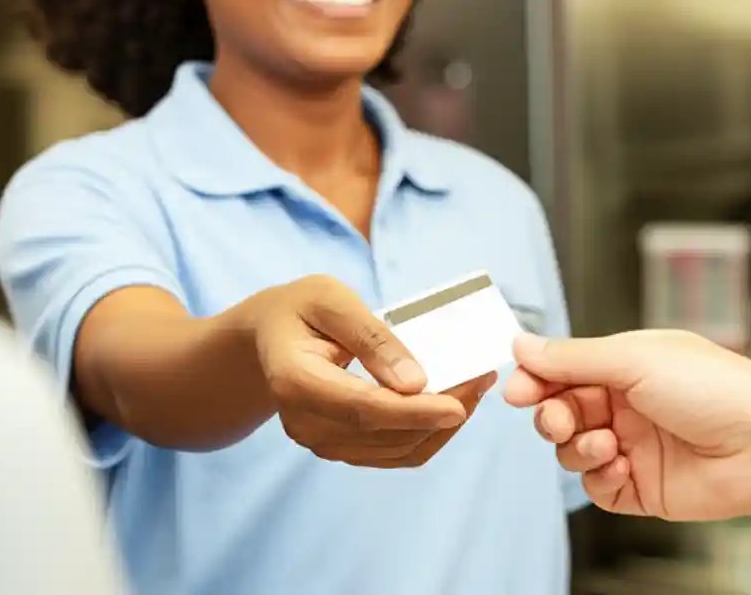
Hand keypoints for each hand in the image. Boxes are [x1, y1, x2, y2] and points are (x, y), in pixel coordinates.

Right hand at [245, 275, 495, 468]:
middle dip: (441, 413)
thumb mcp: (330, 298)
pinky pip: (392, 452)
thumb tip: (416, 382)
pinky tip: (453, 404)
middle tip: (483, 378)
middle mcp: (303, 422)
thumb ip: (371, 336)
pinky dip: (427, 432)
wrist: (268, 337)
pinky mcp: (337, 447)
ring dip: (441, 425)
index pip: (363, 409)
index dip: (415, 412)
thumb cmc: (299, 308)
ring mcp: (318, 441)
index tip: (461, 405)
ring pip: (396, 450)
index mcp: (295, 381)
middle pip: (385, 434)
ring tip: (475, 387)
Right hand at [504, 330, 750, 520]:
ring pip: (572, 450)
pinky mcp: (642, 486)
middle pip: (562, 410)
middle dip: (552, 415)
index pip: (565, 370)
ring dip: (577, 447)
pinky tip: (619, 466)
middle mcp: (628, 404)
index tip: (517, 390)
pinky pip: (597, 486)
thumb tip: (522, 344)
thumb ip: (573, 356)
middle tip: (558, 420)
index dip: (537, 380)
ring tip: (604, 443)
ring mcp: (634, 446)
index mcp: (627, 365)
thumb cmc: (716, 390)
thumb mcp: (635, 358)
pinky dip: (598, 477)